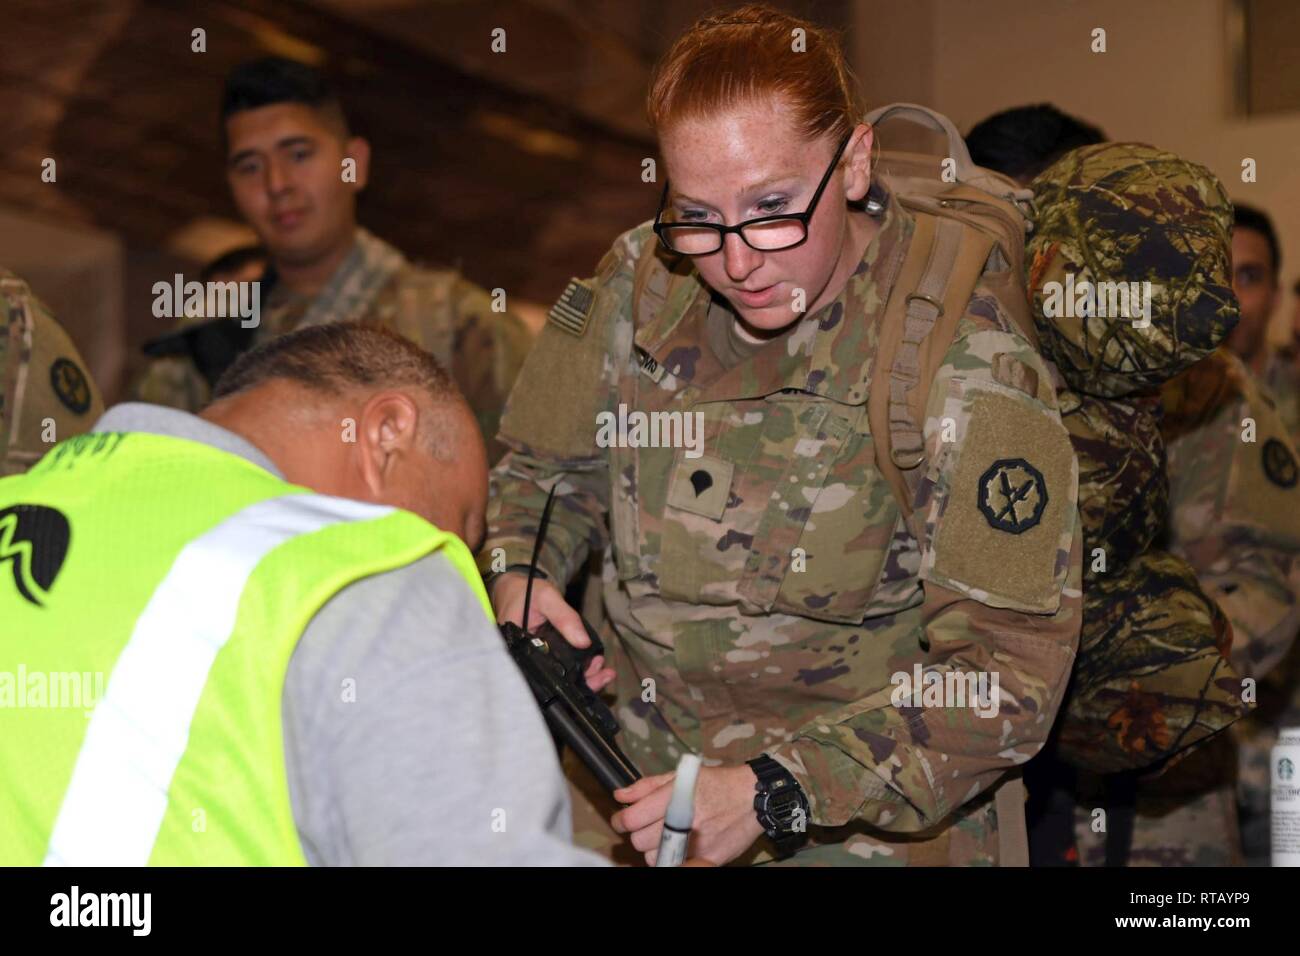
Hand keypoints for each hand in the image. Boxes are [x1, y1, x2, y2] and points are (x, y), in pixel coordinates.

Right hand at [490, 572, 614, 692]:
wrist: (515, 587)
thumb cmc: (526, 591)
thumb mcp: (547, 598)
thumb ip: (565, 618)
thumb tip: (584, 643)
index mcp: (518, 651)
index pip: (544, 676)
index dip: (568, 681)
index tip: (591, 675)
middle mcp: (524, 661)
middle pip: (553, 682)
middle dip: (581, 682)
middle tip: (604, 675)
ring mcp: (534, 659)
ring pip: (559, 677)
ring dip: (583, 677)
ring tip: (604, 670)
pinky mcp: (542, 655)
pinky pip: (560, 667)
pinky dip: (577, 668)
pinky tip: (595, 665)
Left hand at [610, 764, 765, 865]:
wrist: (752, 797)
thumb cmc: (716, 783)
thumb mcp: (681, 775)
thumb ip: (647, 786)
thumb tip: (620, 795)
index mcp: (674, 797)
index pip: (631, 819)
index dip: (621, 820)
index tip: (623, 820)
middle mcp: (683, 821)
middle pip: (639, 840)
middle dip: (639, 833)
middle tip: (649, 825)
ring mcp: (695, 843)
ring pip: (653, 857)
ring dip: (655, 848)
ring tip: (666, 836)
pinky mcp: (707, 858)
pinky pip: (675, 866)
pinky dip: (672, 859)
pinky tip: (679, 846)